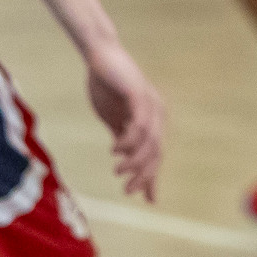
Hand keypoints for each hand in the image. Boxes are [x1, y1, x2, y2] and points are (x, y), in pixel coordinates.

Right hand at [84, 38, 165, 202]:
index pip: (156, 154)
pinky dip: (129, 141)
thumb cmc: (107, 86)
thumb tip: (124, 162)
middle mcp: (157, 112)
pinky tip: (115, 150)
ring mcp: (150, 103)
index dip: (152, 177)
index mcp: (153, 120)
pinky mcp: (139, 94)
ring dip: (135, 161)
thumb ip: (122, 140)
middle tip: (128, 190)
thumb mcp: (114, 119)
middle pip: (156, 152)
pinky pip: (140, 124)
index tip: (147, 200)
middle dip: (144, 175)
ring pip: (150, 142)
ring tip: (118, 171)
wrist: (100, 56)